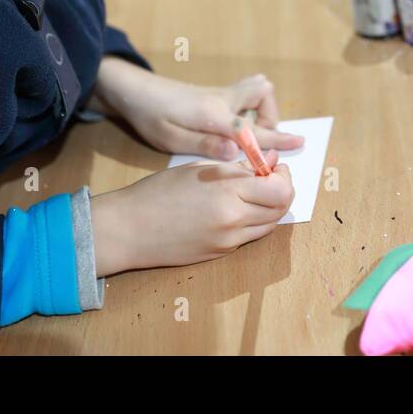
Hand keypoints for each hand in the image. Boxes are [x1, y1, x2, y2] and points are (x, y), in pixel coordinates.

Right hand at [91, 154, 292, 275]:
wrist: (129, 229)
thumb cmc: (158, 192)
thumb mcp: (200, 169)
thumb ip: (237, 168)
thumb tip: (269, 159)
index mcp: (228, 193)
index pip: (280, 189)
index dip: (284, 176)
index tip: (274, 166)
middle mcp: (233, 220)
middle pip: (281, 209)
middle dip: (281, 190)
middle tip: (268, 178)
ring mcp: (228, 241)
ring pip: (269, 225)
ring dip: (269, 208)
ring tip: (251, 193)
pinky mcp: (220, 254)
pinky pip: (249, 236)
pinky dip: (252, 221)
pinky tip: (235, 208)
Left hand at [93, 60, 304, 159]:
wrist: (135, 91)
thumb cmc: (151, 116)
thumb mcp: (172, 138)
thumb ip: (206, 144)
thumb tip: (236, 151)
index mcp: (212, 113)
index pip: (250, 128)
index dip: (276, 139)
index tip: (298, 143)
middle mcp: (223, 98)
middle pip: (262, 94)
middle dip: (270, 116)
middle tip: (259, 138)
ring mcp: (221, 92)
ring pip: (256, 88)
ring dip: (261, 108)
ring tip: (247, 131)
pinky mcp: (217, 93)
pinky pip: (246, 93)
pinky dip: (250, 106)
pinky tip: (234, 123)